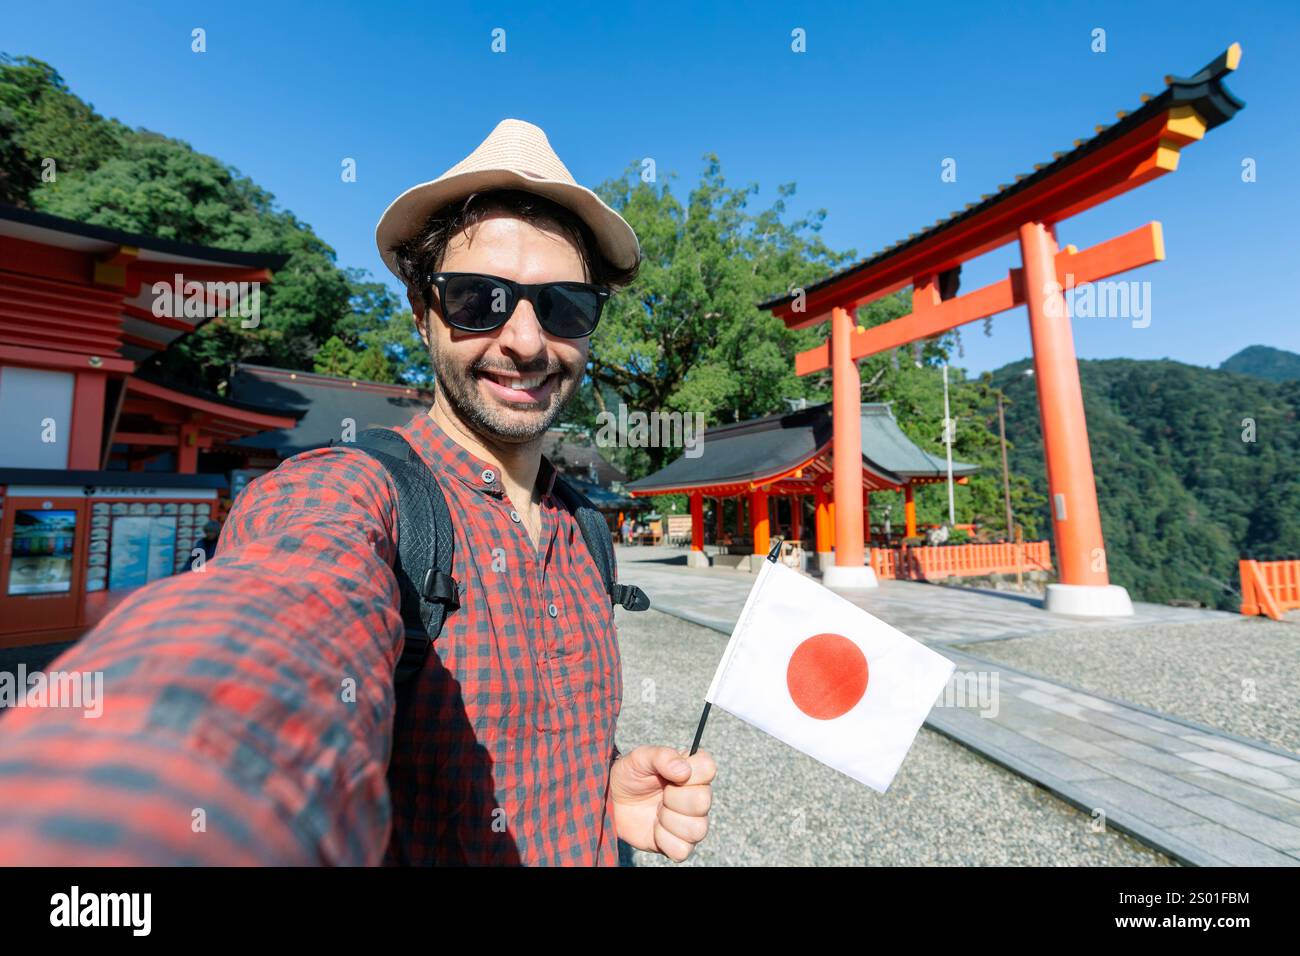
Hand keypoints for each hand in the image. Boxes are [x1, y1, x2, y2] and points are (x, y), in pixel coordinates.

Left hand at [609, 745, 715, 861]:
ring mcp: (691, 822)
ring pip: (696, 829)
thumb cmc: (630, 776)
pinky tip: (654, 828)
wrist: (613, 802)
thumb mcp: (640, 758)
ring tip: (656, 812)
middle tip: (660, 794)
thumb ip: (662, 756)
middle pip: (703, 801)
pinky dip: (663, 839)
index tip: (671, 775)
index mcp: (693, 770)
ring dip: (668, 820)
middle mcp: (698, 796)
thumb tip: (684, 771)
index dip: (690, 772)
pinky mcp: (680, 844)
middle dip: (672, 798)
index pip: (708, 768)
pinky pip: (682, 849)